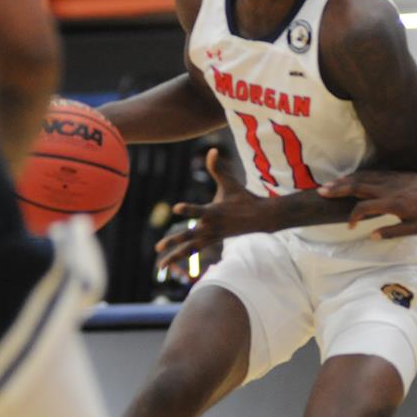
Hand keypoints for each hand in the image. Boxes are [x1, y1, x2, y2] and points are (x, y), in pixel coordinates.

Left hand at [154, 149, 267, 268]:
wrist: (259, 218)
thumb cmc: (243, 197)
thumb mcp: (230, 182)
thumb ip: (217, 168)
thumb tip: (212, 149)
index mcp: (214, 212)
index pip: (198, 211)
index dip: (188, 209)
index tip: (176, 208)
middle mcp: (211, 227)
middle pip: (189, 237)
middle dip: (173, 242)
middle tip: (157, 248)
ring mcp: (211, 236)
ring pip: (190, 249)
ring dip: (174, 257)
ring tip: (159, 266)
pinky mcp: (212, 241)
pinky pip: (195, 251)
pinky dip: (183, 256)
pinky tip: (170, 263)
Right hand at [318, 169, 416, 238]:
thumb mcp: (414, 228)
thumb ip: (392, 232)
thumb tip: (372, 236)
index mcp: (391, 204)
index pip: (364, 207)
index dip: (354, 216)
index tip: (350, 225)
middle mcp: (386, 189)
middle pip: (357, 187)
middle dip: (338, 190)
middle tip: (321, 192)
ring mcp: (387, 179)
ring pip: (360, 178)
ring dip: (342, 181)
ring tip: (327, 185)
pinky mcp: (389, 174)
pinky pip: (368, 173)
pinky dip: (354, 175)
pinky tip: (344, 178)